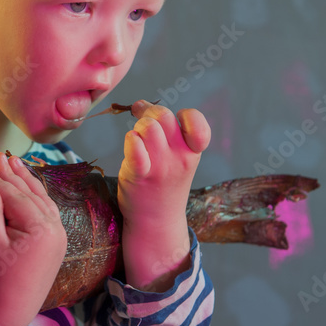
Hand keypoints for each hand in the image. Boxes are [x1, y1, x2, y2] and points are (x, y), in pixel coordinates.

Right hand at [0, 152, 66, 325]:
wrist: (12, 309)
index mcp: (40, 228)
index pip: (15, 197)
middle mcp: (56, 228)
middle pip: (31, 194)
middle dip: (13, 175)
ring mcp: (60, 235)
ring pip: (43, 200)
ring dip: (27, 181)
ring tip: (14, 163)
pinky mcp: (58, 241)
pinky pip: (48, 210)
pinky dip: (37, 196)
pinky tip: (29, 185)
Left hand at [118, 100, 210, 290]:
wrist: (157, 222)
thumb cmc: (163, 184)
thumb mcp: (177, 158)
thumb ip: (166, 132)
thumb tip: (140, 104)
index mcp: (192, 152)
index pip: (196, 119)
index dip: (182, 114)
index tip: (170, 123)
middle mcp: (179, 157)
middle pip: (163, 115)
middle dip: (149, 113)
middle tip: (140, 121)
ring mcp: (160, 166)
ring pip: (147, 126)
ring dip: (137, 127)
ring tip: (136, 140)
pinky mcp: (139, 174)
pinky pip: (134, 144)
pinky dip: (130, 140)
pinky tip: (131, 148)